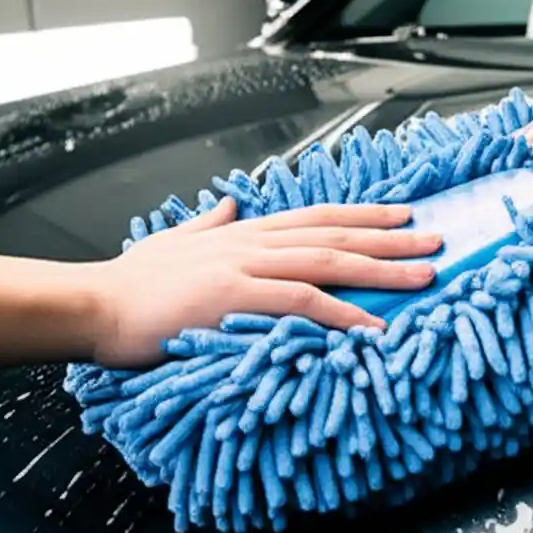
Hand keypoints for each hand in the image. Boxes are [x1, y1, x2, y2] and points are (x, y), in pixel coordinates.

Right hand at [87, 198, 440, 366]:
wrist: (95, 306)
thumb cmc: (133, 284)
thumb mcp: (174, 242)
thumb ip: (206, 224)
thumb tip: (225, 205)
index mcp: (243, 232)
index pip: (317, 216)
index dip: (364, 215)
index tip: (404, 216)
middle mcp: (251, 240)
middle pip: (336, 233)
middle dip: (392, 238)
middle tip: (436, 241)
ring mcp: (244, 266)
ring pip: (329, 261)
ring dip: (383, 270)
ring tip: (426, 277)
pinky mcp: (234, 297)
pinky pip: (302, 303)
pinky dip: (344, 314)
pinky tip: (376, 326)